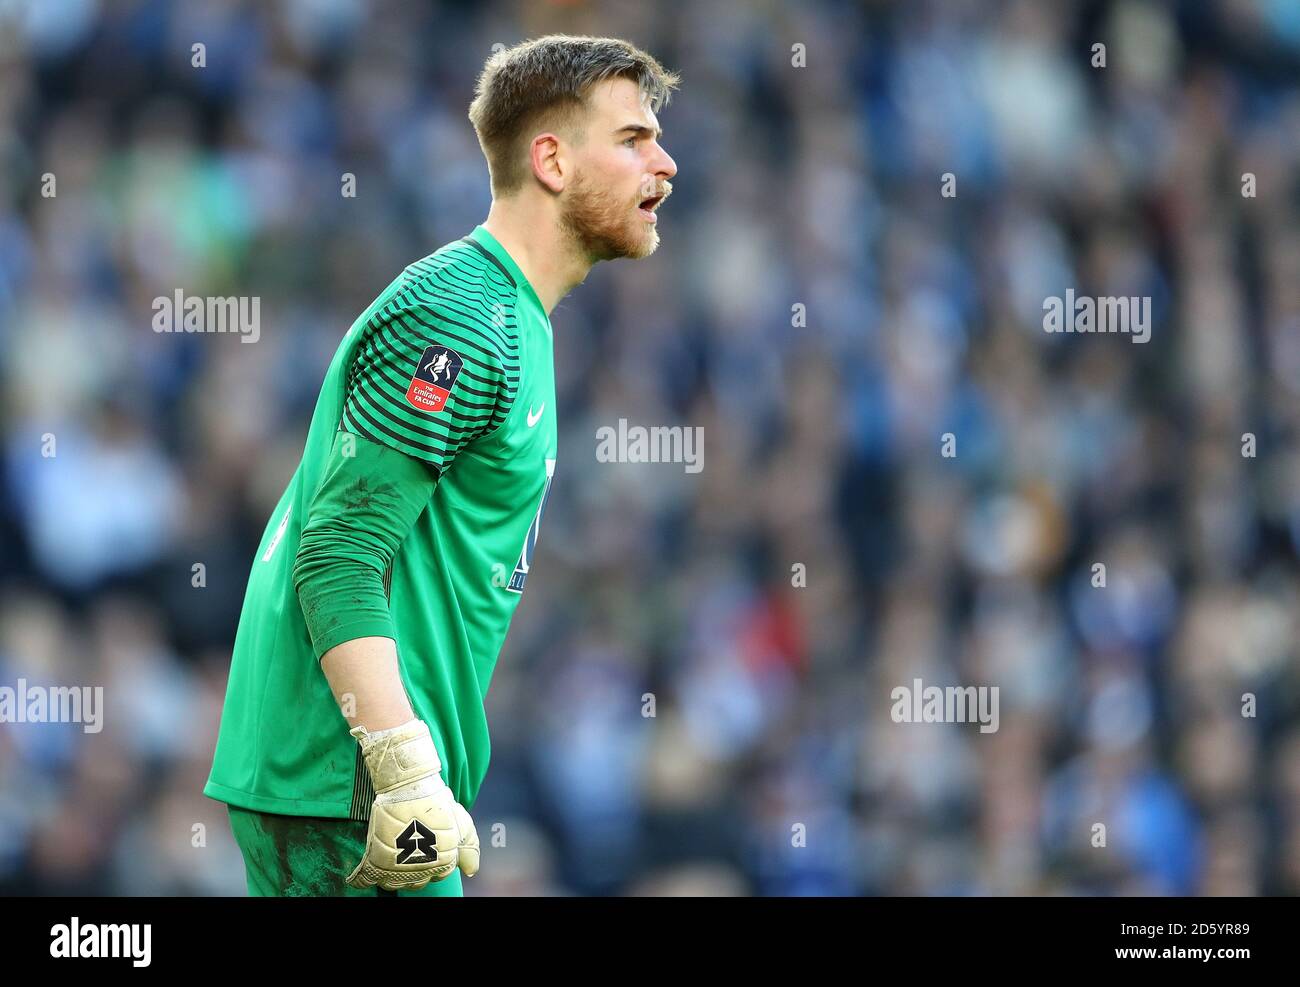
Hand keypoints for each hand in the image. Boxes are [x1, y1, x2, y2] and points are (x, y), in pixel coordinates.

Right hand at [346, 719, 479, 890]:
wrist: (410, 787)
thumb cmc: (437, 803)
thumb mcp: (462, 824)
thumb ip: (469, 849)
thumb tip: (471, 871)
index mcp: (444, 863)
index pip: (438, 877)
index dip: (434, 864)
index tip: (428, 850)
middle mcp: (422, 870)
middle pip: (416, 883)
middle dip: (415, 871)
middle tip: (411, 851)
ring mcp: (397, 867)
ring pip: (394, 884)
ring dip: (393, 876)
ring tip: (394, 859)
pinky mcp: (376, 859)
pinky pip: (366, 879)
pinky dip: (364, 878)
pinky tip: (365, 873)